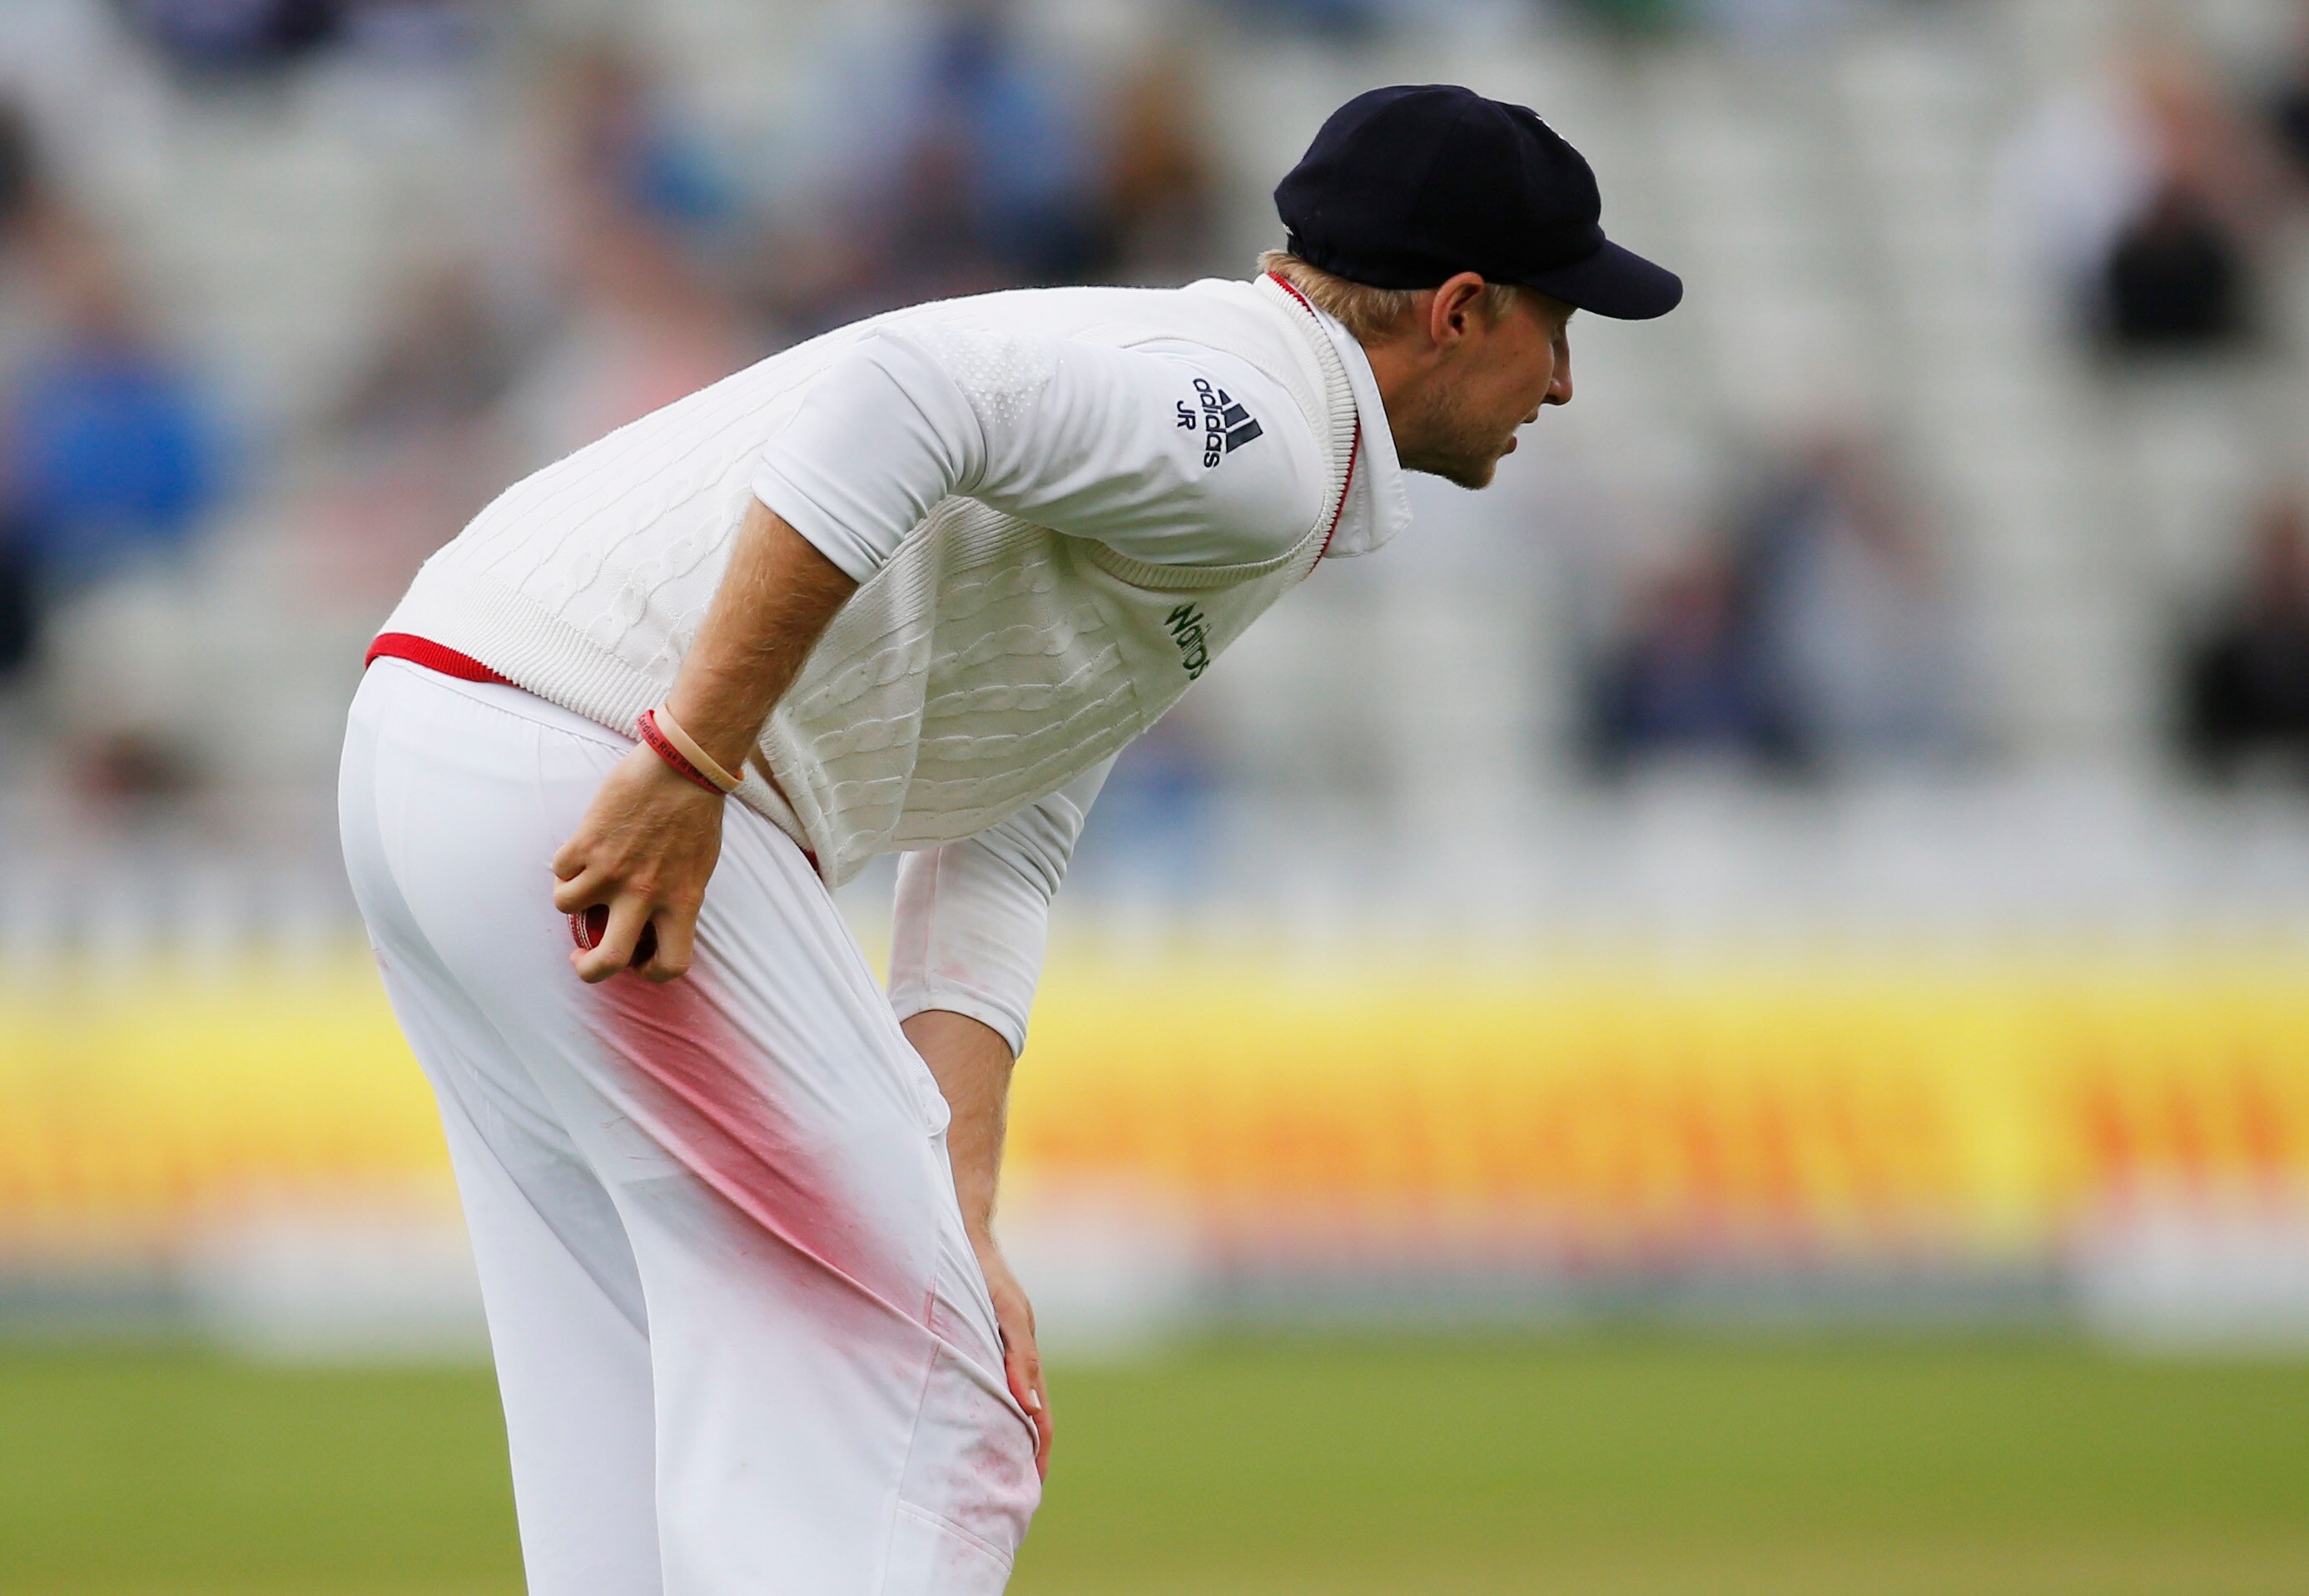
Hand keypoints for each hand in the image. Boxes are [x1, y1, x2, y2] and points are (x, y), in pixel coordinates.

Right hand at [550, 741, 725, 981]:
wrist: (684, 765)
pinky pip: (560, 870)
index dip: (652, 972)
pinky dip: (565, 866)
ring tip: (582, 880)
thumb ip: (674, 900)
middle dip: (588, 969)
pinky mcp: (587, 842)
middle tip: (582, 957)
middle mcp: (645, 893)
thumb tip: (647, 925)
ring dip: (570, 898)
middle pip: (608, 961)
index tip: (639, 958)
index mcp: (682, 901)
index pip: (672, 964)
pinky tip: (581, 852)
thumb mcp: (699, 868)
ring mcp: (612, 868)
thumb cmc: (696, 813)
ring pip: (567, 908)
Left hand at [972, 1230, 1050, 1479]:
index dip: (1037, 1452)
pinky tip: (974, 1426)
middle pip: (1027, 1417)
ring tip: (994, 1473)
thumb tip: (1029, 1408)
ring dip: (1007, 1436)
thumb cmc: (981, 1271)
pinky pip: (989, 1388)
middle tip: (1012, 1494)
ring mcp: (998, 1353)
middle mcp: (1013, 1359)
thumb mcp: (1006, 1314)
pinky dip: (989, 1413)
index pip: (1039, 1417)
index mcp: (1025, 1357)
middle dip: (1025, 1454)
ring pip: (1008, 1405)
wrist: (958, 1231)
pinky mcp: (979, 1345)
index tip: (1030, 1485)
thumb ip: (1019, 1359)